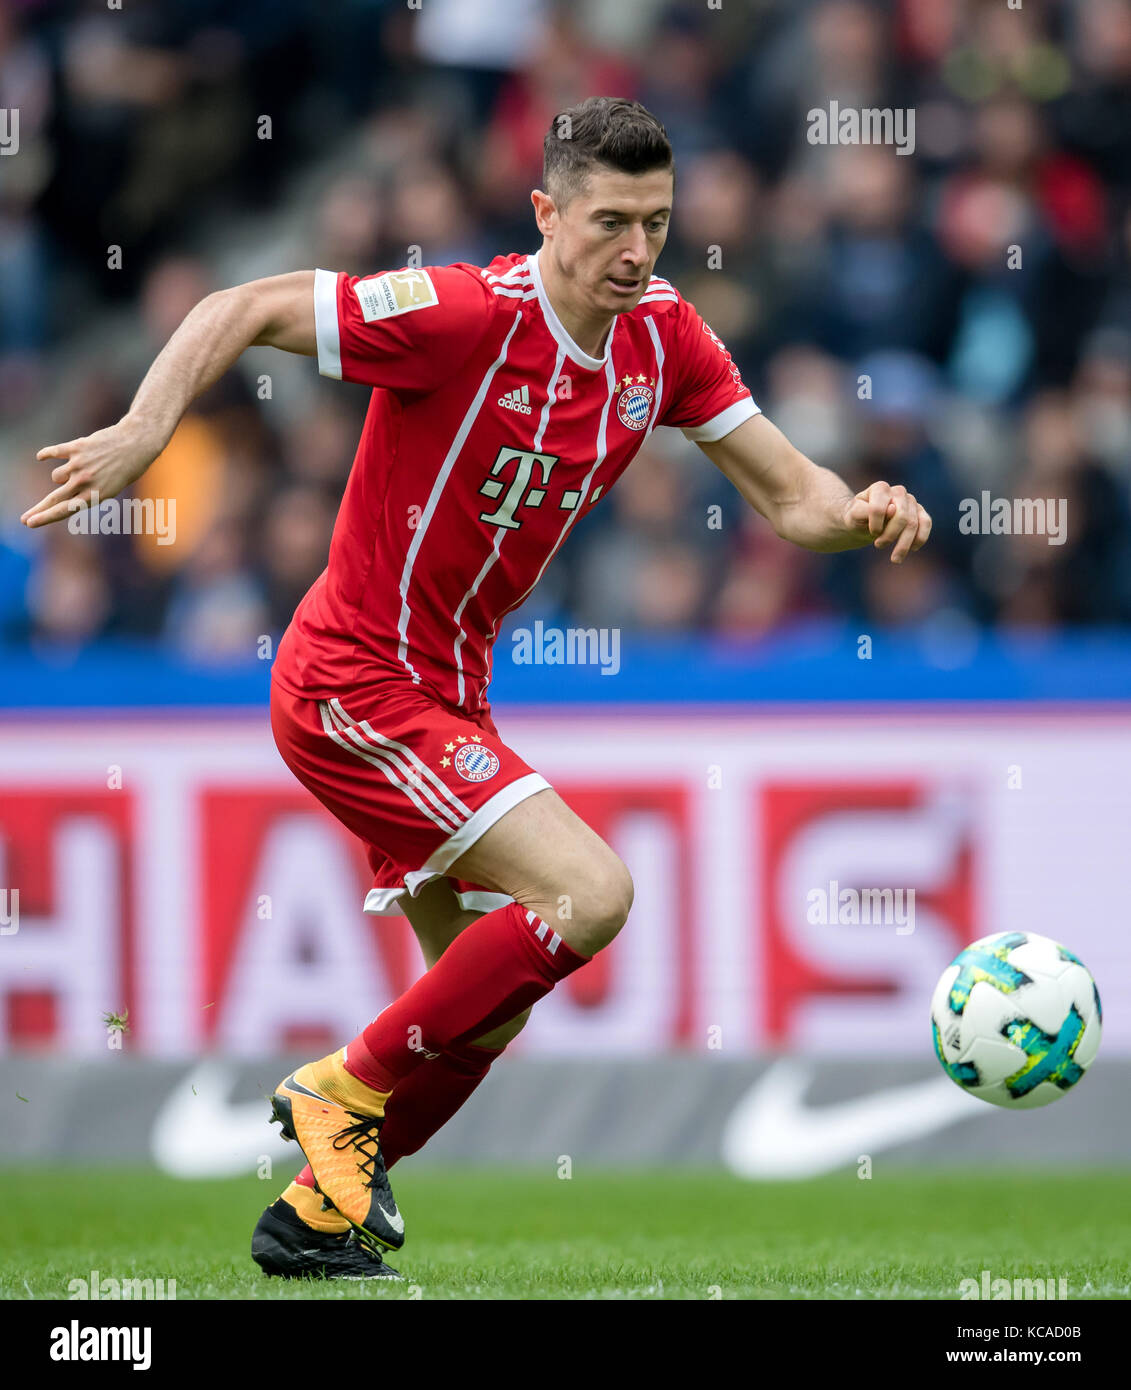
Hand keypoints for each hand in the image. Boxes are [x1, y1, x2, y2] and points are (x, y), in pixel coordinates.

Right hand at [20, 416, 165, 529]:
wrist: (136, 443)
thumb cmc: (125, 469)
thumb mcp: (109, 487)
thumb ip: (84, 490)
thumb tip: (58, 483)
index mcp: (96, 496)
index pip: (65, 510)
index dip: (46, 517)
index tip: (30, 523)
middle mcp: (85, 482)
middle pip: (54, 499)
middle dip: (38, 511)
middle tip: (24, 520)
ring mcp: (79, 465)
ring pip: (56, 476)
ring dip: (63, 475)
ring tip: (84, 469)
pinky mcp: (76, 448)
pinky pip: (54, 452)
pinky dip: (46, 454)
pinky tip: (41, 457)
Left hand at [843, 481, 931, 563]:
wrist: (862, 521)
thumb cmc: (857, 517)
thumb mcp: (853, 516)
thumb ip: (867, 511)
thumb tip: (892, 509)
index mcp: (880, 488)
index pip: (880, 508)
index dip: (875, 524)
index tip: (871, 533)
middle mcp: (898, 492)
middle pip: (901, 517)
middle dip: (890, 536)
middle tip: (878, 546)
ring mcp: (910, 501)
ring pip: (914, 523)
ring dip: (904, 544)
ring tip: (895, 559)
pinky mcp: (919, 512)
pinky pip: (926, 523)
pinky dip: (920, 538)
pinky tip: (913, 549)